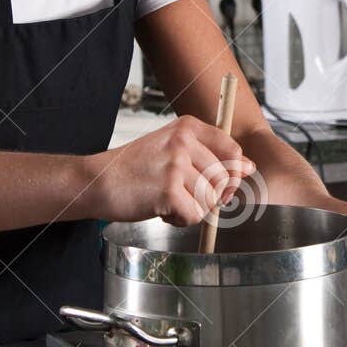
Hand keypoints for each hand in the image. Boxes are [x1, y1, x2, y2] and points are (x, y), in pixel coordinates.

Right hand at [79, 116, 254, 225]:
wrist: (98, 181)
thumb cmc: (136, 168)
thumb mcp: (173, 149)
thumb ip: (211, 155)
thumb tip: (249, 167)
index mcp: (188, 126)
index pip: (232, 150)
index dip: (233, 173)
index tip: (220, 184)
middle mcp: (183, 141)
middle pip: (224, 179)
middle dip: (211, 196)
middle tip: (186, 196)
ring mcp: (175, 165)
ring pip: (210, 199)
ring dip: (192, 208)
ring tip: (169, 200)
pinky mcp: (168, 190)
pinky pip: (194, 215)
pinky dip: (180, 220)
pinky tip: (162, 210)